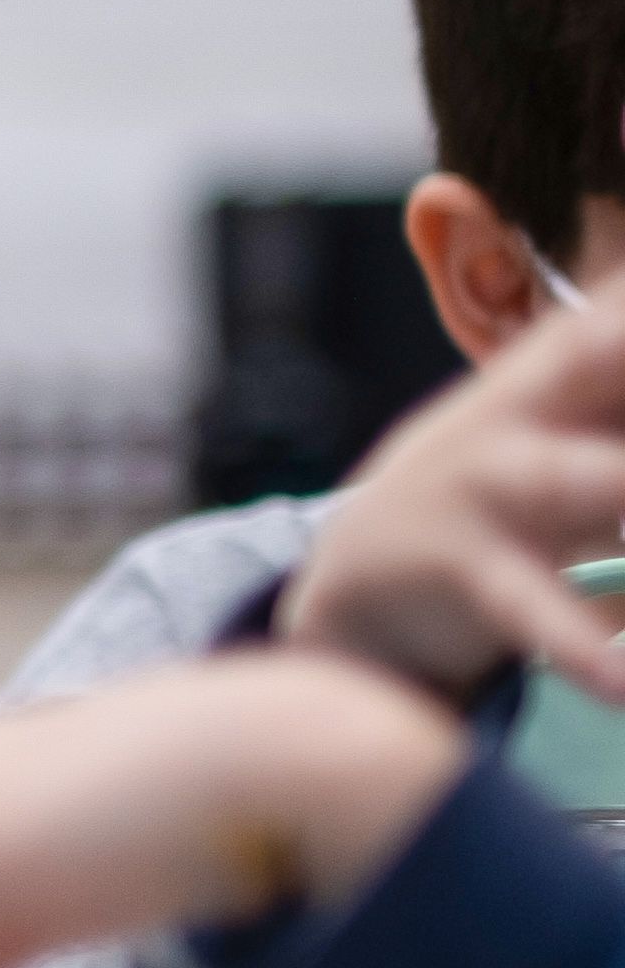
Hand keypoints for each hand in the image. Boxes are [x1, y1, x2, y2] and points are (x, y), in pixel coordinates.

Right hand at [280, 291, 624, 704]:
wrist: (368, 571)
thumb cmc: (515, 481)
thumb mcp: (579, 410)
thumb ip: (616, 369)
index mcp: (573, 352)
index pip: (624, 317)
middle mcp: (530, 400)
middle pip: (613, 359)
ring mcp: (489, 479)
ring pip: (590, 481)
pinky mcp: (464, 568)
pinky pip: (537, 610)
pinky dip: (591, 651)